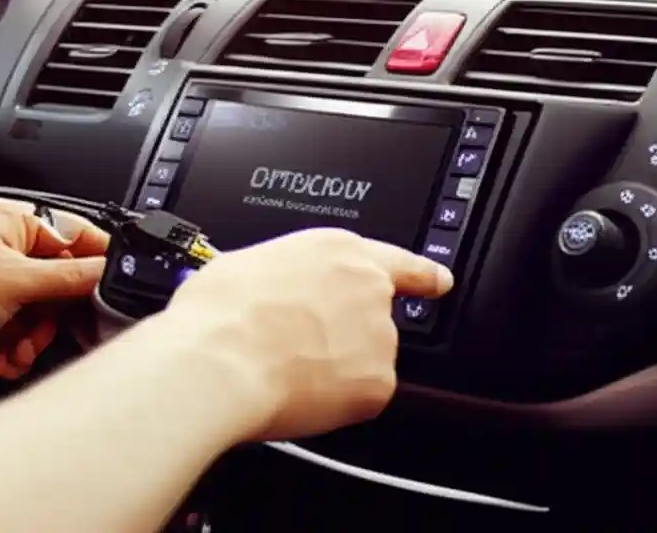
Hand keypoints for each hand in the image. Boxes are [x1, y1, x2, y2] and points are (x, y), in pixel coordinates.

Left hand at [0, 196, 108, 378]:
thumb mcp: (16, 284)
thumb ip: (70, 279)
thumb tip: (108, 272)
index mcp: (11, 219)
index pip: (76, 234)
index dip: (98, 264)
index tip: (115, 293)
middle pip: (56, 279)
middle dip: (55, 316)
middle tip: (50, 335)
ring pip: (33, 309)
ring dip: (32, 337)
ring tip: (17, 354)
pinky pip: (8, 326)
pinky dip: (9, 346)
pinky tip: (1, 361)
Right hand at [151, 228, 452, 441]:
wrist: (217, 360)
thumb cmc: (219, 314)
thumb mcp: (248, 264)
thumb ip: (285, 274)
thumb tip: (271, 289)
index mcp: (338, 252)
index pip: (399, 262)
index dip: (423, 275)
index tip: (439, 282)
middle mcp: (369, 288)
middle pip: (374, 319)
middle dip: (347, 338)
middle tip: (296, 351)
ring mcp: (379, 335)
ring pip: (367, 361)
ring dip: (339, 370)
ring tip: (286, 371)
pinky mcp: (379, 382)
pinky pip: (362, 398)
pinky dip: (337, 404)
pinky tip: (299, 393)